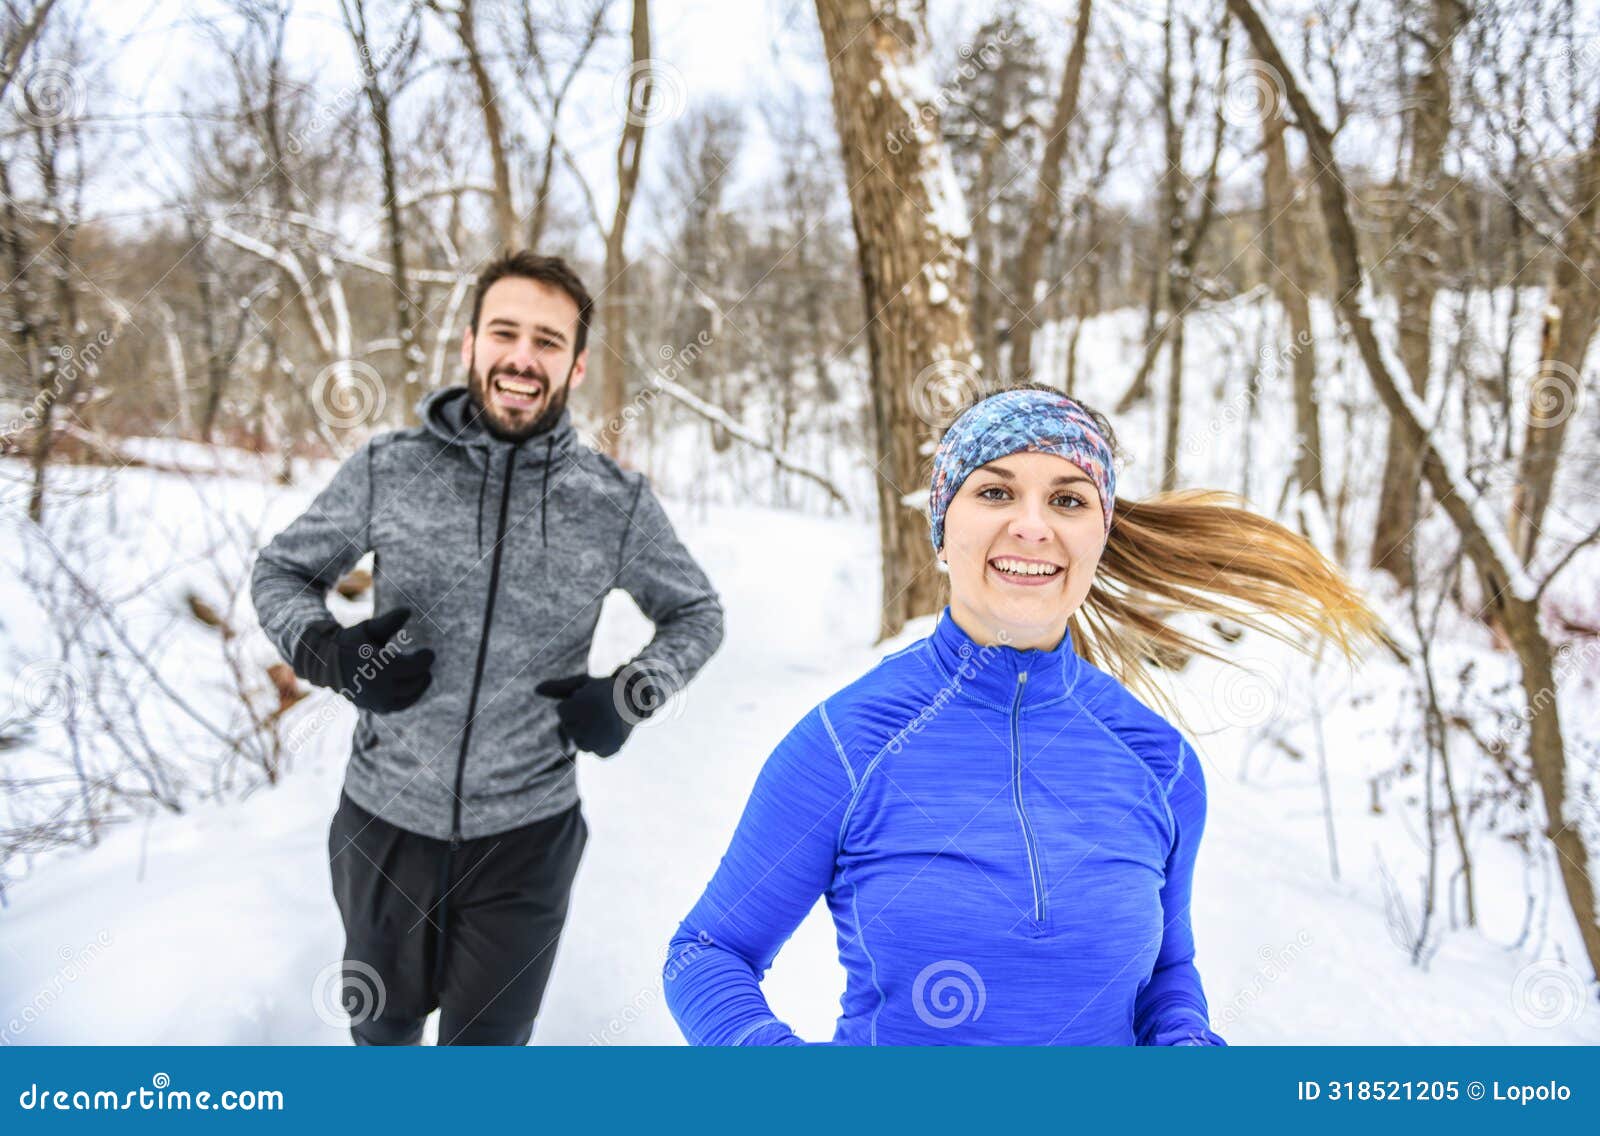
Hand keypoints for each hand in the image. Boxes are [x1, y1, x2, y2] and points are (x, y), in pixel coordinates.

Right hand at [295, 608, 434, 713]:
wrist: (326, 664)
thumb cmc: (350, 642)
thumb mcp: (368, 629)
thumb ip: (389, 621)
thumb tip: (408, 610)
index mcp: (377, 665)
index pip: (413, 666)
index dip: (425, 659)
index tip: (430, 653)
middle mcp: (377, 686)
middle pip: (412, 681)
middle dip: (422, 671)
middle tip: (426, 662)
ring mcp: (375, 699)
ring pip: (407, 696)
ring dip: (419, 686)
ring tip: (426, 675)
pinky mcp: (373, 707)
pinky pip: (398, 706)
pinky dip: (409, 698)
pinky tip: (415, 687)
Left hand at [535, 665, 663, 757]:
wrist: (638, 701)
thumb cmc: (605, 690)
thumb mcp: (582, 683)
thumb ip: (558, 688)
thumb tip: (536, 689)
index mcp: (587, 702)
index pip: (562, 711)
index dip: (573, 703)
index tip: (589, 697)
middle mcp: (595, 722)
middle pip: (569, 728)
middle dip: (577, 719)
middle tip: (597, 710)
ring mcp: (603, 739)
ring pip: (579, 743)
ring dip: (585, 734)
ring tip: (601, 722)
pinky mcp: (610, 750)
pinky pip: (594, 752)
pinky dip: (598, 744)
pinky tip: (608, 733)